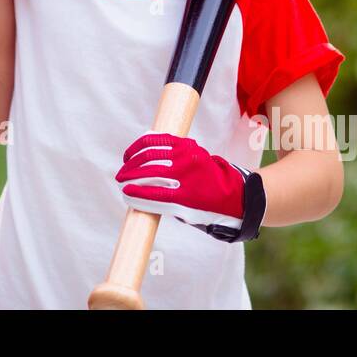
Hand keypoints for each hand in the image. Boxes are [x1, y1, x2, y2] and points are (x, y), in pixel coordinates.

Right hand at [114, 133, 265, 241]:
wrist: (236, 192)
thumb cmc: (209, 209)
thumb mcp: (189, 216)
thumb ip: (165, 205)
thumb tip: (139, 195)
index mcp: (187, 195)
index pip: (153, 193)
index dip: (135, 194)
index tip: (124, 194)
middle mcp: (187, 172)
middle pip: (148, 172)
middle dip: (130, 176)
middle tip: (120, 180)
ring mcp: (186, 155)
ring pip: (150, 153)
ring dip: (133, 160)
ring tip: (125, 167)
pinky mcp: (186, 144)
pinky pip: (158, 140)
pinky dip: (143, 144)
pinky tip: (134, 153)